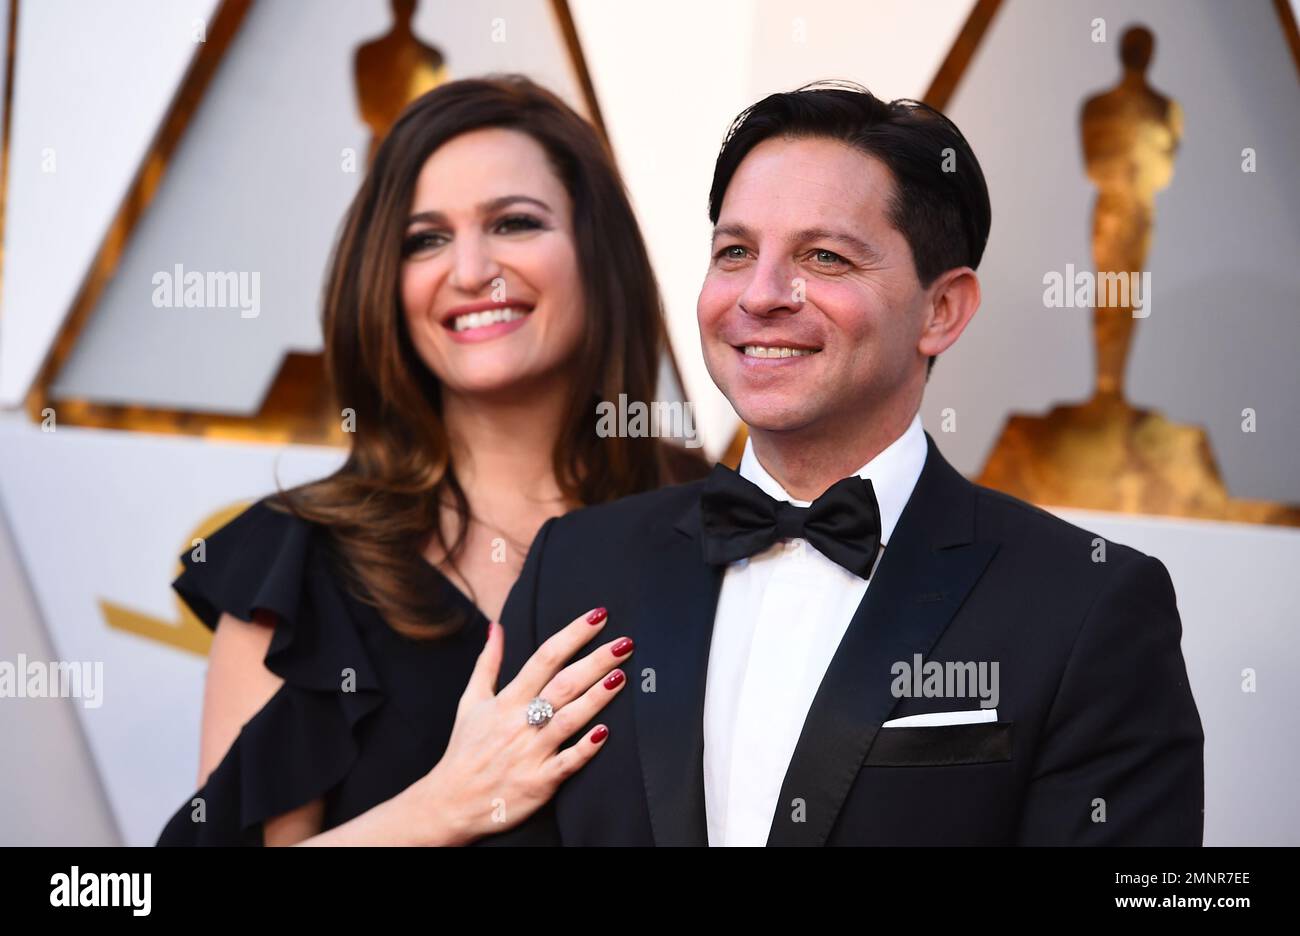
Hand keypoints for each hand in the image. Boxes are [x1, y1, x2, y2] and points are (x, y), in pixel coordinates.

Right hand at [413, 606, 631, 844]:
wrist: (450, 804)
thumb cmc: (465, 750)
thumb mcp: (471, 701)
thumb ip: (488, 662)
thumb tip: (495, 627)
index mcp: (507, 700)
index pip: (544, 657)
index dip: (573, 635)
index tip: (598, 617)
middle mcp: (519, 722)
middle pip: (563, 684)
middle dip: (596, 660)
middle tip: (625, 642)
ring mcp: (530, 753)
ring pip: (568, 719)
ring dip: (596, 697)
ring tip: (621, 676)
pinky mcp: (538, 782)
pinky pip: (566, 763)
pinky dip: (585, 748)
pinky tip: (605, 732)